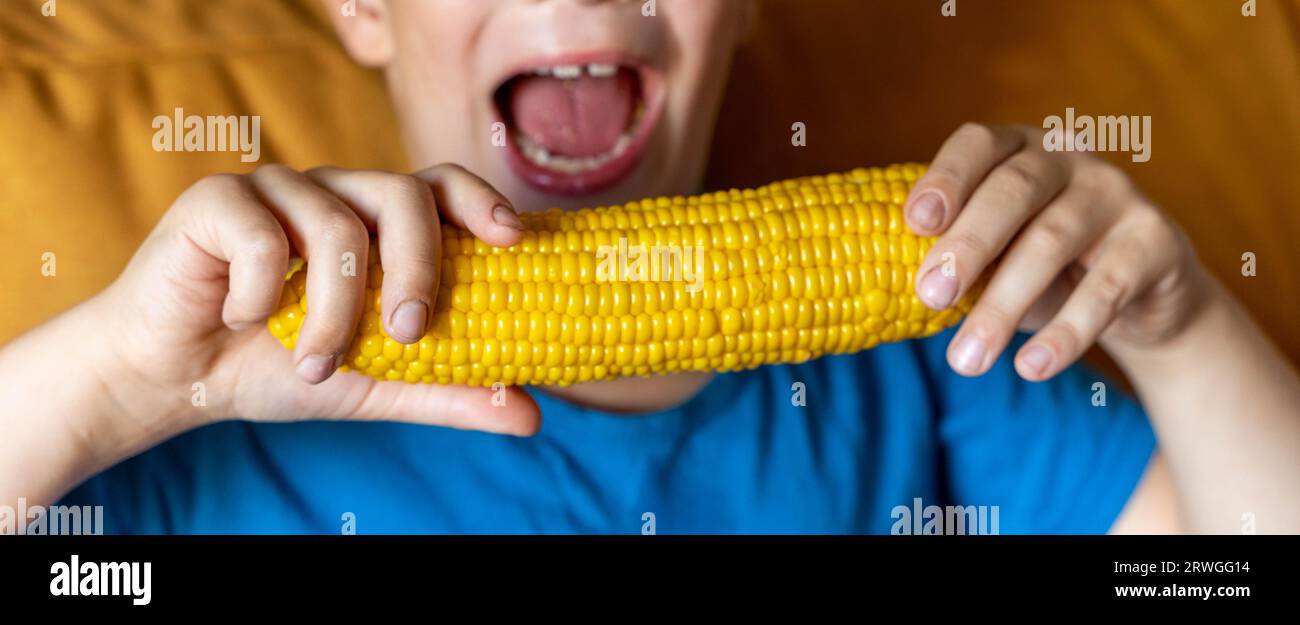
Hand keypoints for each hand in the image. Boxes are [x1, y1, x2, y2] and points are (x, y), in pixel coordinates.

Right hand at [98, 164, 540, 435]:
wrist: (175, 381)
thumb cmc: (277, 367)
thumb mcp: (375, 387)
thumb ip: (448, 390)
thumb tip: (531, 413)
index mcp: (378, 222)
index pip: (442, 187)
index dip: (481, 201)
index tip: (511, 239)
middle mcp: (335, 192)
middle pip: (401, 193)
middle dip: (416, 267)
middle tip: (408, 334)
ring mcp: (276, 188)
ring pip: (335, 226)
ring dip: (332, 312)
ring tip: (312, 364)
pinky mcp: (215, 199)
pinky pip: (260, 237)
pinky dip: (258, 294)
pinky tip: (239, 321)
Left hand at [905, 123, 1212, 379]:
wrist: (1141, 300)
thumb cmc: (1043, 271)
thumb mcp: (997, 258)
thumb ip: (956, 260)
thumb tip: (887, 292)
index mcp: (1016, 150)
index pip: (977, 145)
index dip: (946, 178)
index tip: (913, 222)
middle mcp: (1067, 158)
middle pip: (1013, 191)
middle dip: (967, 244)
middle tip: (929, 296)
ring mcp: (1116, 194)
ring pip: (1052, 243)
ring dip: (1003, 306)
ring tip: (966, 360)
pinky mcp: (1154, 240)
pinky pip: (1106, 289)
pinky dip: (1066, 332)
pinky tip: (1031, 368)